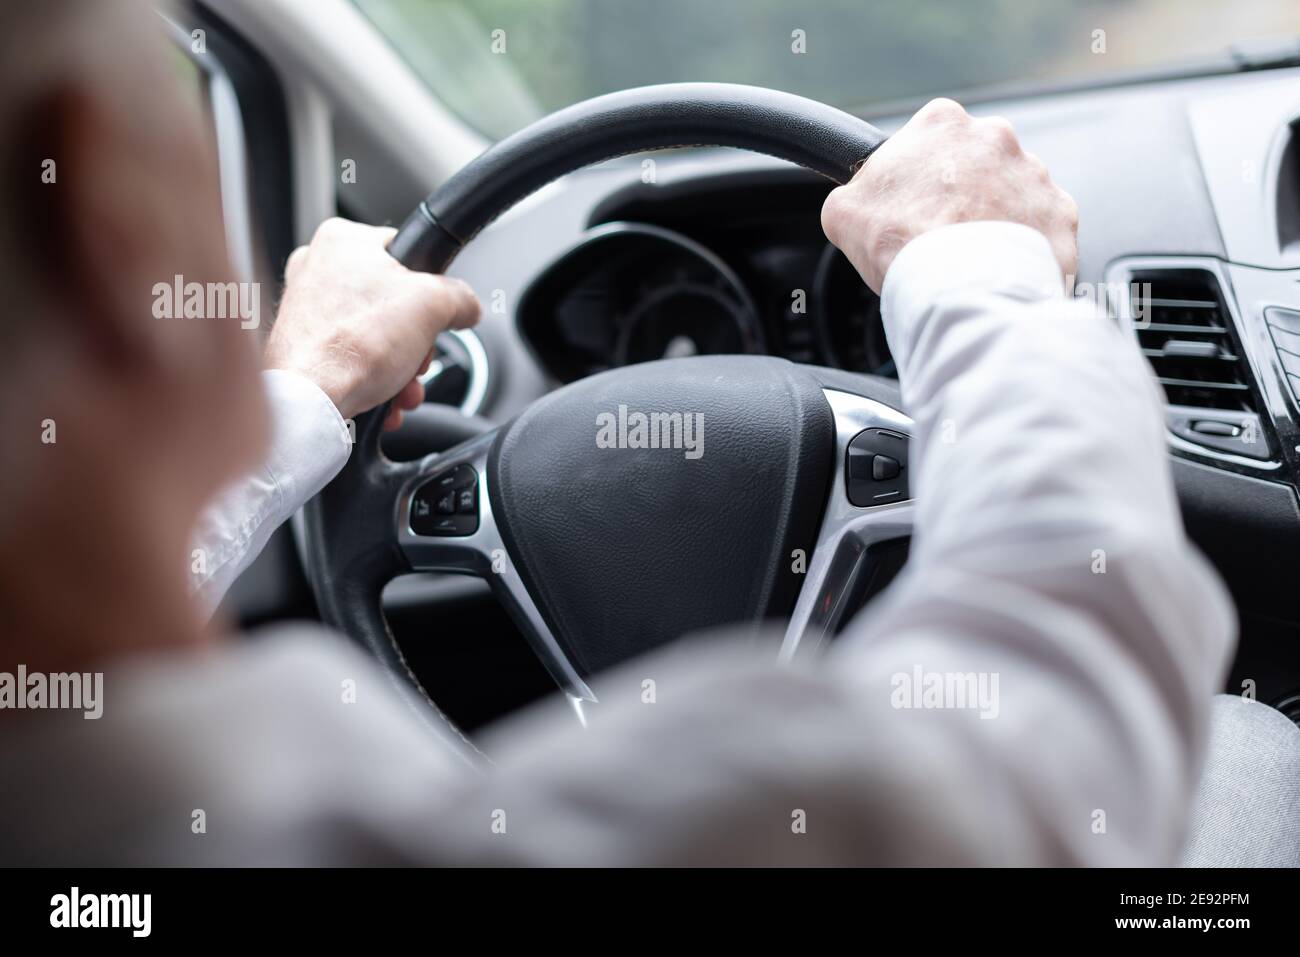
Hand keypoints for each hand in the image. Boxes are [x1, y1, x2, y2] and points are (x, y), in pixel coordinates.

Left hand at [265, 218, 480, 428]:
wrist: (310, 400)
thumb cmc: (353, 346)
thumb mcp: (434, 306)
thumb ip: (462, 298)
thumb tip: (468, 307)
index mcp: (343, 240)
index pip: (407, 255)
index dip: (431, 289)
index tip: (436, 315)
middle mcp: (316, 267)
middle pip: (392, 302)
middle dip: (415, 342)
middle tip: (417, 359)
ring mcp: (304, 308)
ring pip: (374, 336)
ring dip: (399, 368)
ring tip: (403, 388)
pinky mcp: (301, 345)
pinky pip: (352, 358)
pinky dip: (373, 380)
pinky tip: (383, 399)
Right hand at [821, 98, 1077, 293]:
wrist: (959, 286)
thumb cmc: (903, 244)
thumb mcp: (843, 212)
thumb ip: (854, 194)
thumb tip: (854, 204)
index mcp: (942, 124)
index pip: (929, 139)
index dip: (917, 176)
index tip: (911, 203)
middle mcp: (995, 137)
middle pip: (975, 165)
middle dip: (961, 196)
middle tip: (939, 234)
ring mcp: (1034, 174)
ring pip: (1011, 196)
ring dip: (994, 221)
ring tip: (970, 260)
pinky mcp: (1061, 214)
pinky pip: (1042, 229)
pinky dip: (1025, 248)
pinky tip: (999, 270)